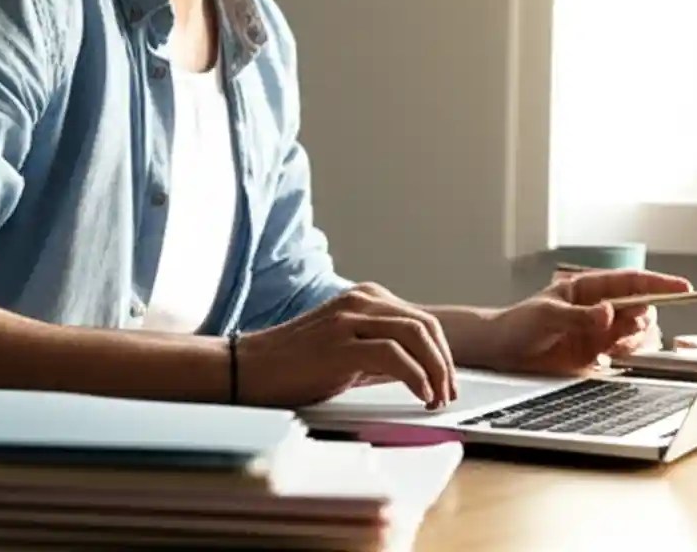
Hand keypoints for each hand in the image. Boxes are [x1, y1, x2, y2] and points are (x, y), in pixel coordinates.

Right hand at [234, 283, 456, 407]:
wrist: (248, 369)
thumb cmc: (292, 365)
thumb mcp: (346, 351)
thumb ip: (380, 353)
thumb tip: (419, 370)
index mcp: (364, 299)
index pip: (420, 320)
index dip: (442, 353)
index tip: (447, 380)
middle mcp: (360, 302)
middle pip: (425, 325)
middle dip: (445, 362)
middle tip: (448, 392)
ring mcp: (350, 320)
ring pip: (416, 335)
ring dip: (436, 370)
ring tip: (438, 396)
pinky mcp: (341, 344)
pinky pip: (394, 355)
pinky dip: (416, 377)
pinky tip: (420, 394)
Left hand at [483, 269, 690, 375]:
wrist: (501, 352)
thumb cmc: (518, 323)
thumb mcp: (546, 315)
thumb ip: (578, 316)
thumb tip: (608, 314)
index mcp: (589, 289)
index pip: (632, 281)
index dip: (660, 283)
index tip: (684, 287)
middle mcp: (600, 309)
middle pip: (642, 307)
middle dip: (644, 317)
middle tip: (627, 327)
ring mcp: (601, 332)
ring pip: (638, 332)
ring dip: (635, 338)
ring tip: (613, 345)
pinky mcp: (597, 355)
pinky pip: (626, 353)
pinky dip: (627, 354)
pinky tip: (610, 356)